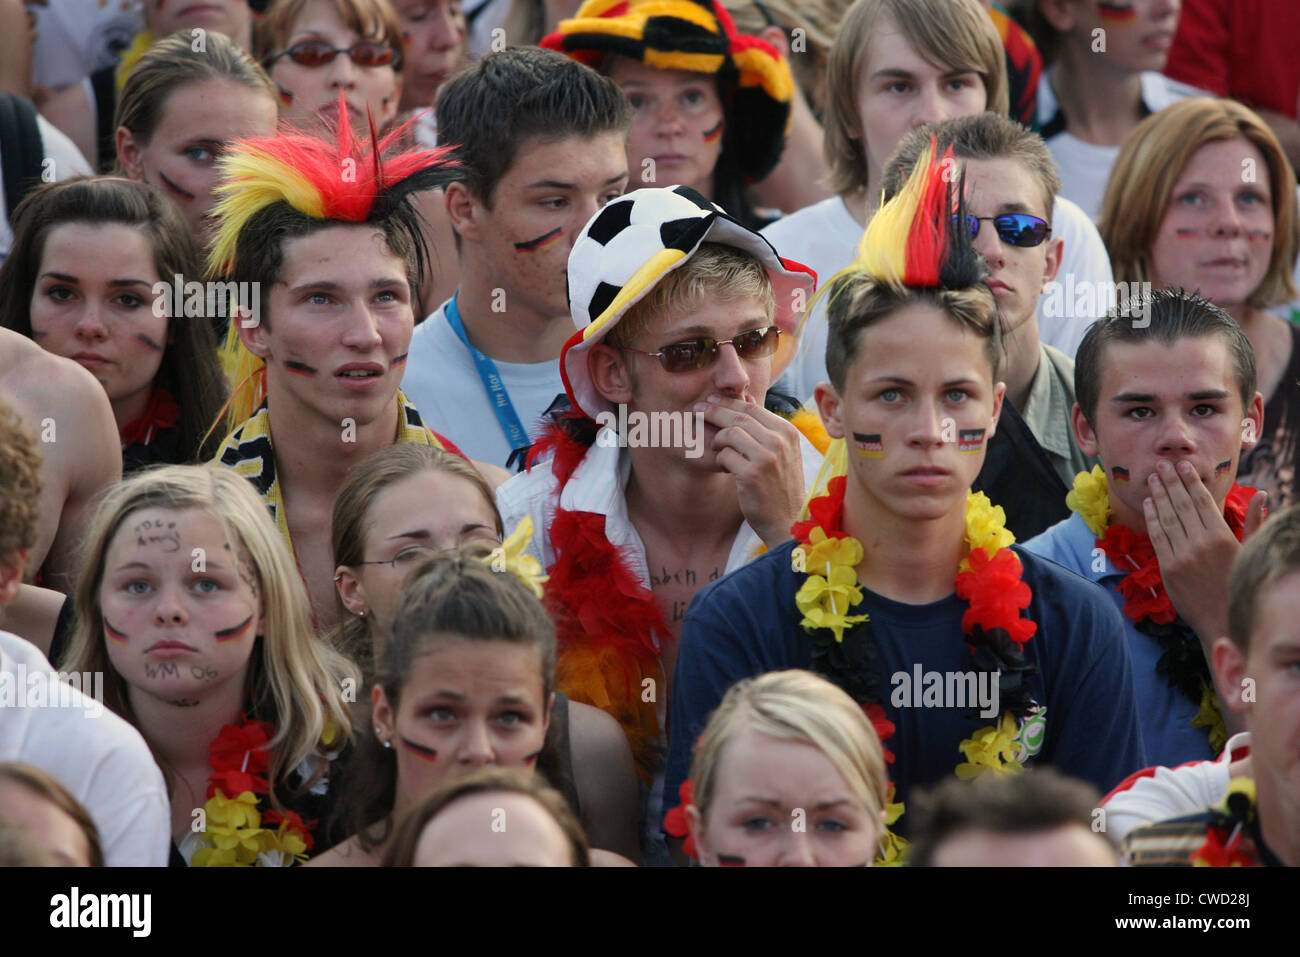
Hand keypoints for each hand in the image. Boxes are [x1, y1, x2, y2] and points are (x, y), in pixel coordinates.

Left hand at [697, 395, 804, 547]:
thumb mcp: (782, 451)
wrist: (790, 520)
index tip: (710, 401)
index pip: (752, 408)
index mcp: (788, 432)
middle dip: (714, 411)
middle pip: (739, 417)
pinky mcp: (751, 475)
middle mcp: (779, 442)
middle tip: (697, 411)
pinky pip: (724, 456)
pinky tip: (725, 466)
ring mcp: (766, 458)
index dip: (727, 403)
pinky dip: (720, 458)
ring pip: (730, 434)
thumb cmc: (781, 485)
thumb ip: (764, 425)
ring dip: (717, 440)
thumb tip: (746, 396)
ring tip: (717, 447)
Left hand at [1143, 459, 1267, 646]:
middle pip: (1182, 505)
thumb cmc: (1240, 582)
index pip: (1202, 501)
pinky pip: (1157, 537)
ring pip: (1167, 518)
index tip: (1183, 465)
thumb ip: (1254, 521)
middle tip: (1162, 464)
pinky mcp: (1167, 568)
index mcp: (1222, 537)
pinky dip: (1152, 518)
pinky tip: (1148, 503)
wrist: (1222, 621)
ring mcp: (1182, 556)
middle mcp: (1201, 543)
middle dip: (1170, 482)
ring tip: (1151, 478)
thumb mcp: (1251, 551)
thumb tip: (1262, 493)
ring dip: (1158, 495)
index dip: (1191, 481)